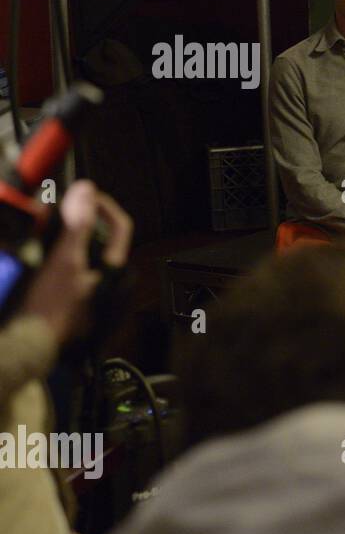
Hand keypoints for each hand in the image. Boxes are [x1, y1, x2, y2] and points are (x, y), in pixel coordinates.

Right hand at [19, 180, 132, 344]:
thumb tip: (86, 189)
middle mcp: (112, 278)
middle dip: (76, 222)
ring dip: (62, 236)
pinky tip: (38, 254)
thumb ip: (79, 225)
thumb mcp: (65, 260)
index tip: (82, 193)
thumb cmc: (51, 305)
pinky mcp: (78, 297)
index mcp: (116, 268)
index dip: (103, 205)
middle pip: (101, 237)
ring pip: (83, 251)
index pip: (121, 225)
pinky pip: (71, 267)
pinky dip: (57, 255)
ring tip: (39, 230)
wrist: (33, 344)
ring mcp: (95, 289)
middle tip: (49, 213)